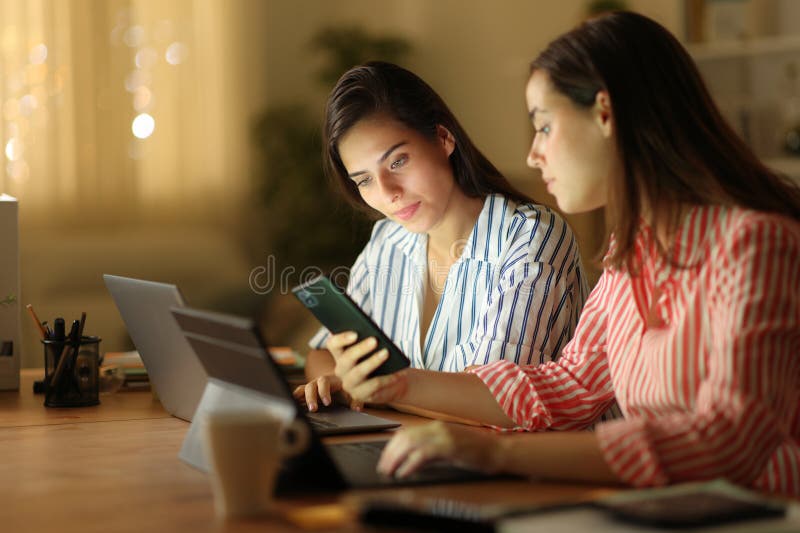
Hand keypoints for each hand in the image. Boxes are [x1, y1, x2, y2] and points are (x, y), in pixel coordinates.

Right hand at [292, 374, 363, 411]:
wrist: (339, 376)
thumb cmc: (346, 384)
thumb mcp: (352, 390)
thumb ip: (356, 399)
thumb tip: (357, 408)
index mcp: (330, 379)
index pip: (324, 382)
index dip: (324, 391)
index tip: (327, 402)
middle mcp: (318, 381)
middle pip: (311, 385)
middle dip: (311, 397)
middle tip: (313, 409)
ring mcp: (312, 385)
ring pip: (303, 389)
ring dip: (301, 398)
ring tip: (297, 407)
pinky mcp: (308, 391)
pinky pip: (299, 392)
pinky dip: (295, 397)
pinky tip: (292, 404)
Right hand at [328, 332, 407, 404]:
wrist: (393, 383)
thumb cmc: (382, 361)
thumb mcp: (376, 350)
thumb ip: (371, 343)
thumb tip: (375, 338)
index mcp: (341, 354)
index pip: (333, 344)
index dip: (341, 338)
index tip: (355, 333)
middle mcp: (341, 370)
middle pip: (346, 358)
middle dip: (361, 348)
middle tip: (374, 340)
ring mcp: (349, 384)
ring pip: (359, 372)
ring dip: (373, 361)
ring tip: (386, 352)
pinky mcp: (360, 395)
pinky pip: (374, 385)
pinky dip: (388, 377)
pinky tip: (398, 371)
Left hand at [377, 421, 502, 477]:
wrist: (498, 450)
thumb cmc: (475, 451)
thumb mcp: (448, 449)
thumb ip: (430, 452)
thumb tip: (411, 461)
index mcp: (436, 426)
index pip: (406, 432)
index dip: (391, 446)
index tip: (385, 458)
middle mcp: (437, 427)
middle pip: (404, 437)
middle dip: (390, 453)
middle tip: (383, 467)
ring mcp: (444, 435)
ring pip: (410, 443)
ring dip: (396, 458)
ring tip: (389, 471)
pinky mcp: (450, 446)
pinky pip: (423, 454)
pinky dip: (410, 464)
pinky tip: (404, 472)